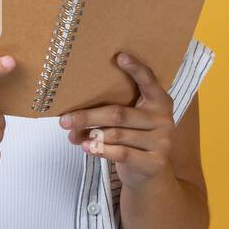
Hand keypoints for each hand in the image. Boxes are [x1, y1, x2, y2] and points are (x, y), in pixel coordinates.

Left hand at [58, 51, 174, 190]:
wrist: (148, 173)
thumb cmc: (132, 138)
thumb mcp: (128, 120)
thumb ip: (112, 112)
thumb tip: (72, 115)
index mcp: (159, 101)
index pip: (148, 80)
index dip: (135, 68)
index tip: (119, 56)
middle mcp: (164, 118)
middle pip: (119, 114)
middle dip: (89, 116)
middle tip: (64, 120)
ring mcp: (162, 141)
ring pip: (117, 135)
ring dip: (91, 136)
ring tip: (73, 136)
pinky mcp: (155, 162)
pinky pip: (122, 153)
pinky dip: (101, 150)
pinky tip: (87, 147)